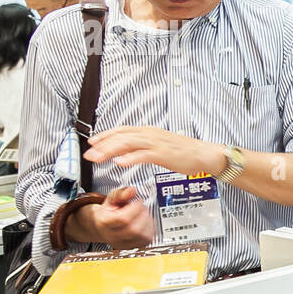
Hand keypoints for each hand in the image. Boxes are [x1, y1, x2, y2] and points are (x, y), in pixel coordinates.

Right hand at [71, 186, 154, 249]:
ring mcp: (124, 244)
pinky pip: (147, 239)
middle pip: (134, 229)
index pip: (123, 219)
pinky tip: (145, 221)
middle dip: (143, 215)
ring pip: (142, 236)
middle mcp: (113, 236)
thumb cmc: (109, 211)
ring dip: (148, 221)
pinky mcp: (134, 247)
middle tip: (142, 207)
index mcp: (104, 223)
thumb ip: (121, 193)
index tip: (138, 201)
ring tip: (143, 213)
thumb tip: (132, 190)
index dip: (135, 208)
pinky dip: (150, 228)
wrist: (103, 226)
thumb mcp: (111, 198)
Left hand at [85, 126, 225, 176]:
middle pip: (120, 136)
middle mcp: (150, 134)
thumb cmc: (184, 152)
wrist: (204, 154)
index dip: (105, 135)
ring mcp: (156, 143)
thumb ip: (143, 147)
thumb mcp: (160, 146)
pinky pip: (143, 155)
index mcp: (148, 131)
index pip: (122, 130)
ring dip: (110, 151)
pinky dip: (130, 158)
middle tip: (89, 154)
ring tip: (97, 158)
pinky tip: (120, 163)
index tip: (92, 142)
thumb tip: (126, 152)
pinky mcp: (163, 154)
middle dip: (102, 145)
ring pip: (127, 144)